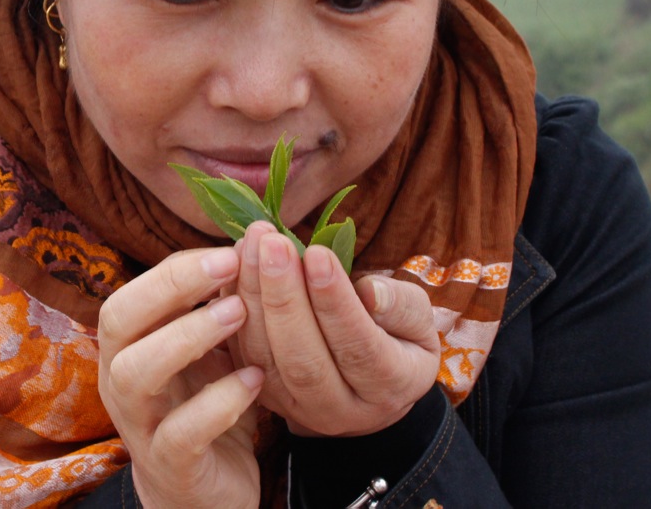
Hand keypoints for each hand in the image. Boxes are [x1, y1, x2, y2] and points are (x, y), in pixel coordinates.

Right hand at [98, 247, 263, 508]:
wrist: (202, 496)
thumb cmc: (204, 409)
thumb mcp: (209, 355)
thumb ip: (216, 308)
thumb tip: (245, 243)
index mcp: (126, 349)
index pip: (131, 292)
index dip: (176, 267)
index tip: (228, 248)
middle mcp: (119, 381)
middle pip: (117, 319)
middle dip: (172, 286)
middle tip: (229, 264)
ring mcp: (139, 424)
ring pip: (137, 372)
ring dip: (188, 335)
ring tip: (239, 313)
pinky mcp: (170, 465)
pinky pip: (182, 431)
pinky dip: (220, 402)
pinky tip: (256, 380)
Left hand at [232, 221, 440, 437]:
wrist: (365, 386)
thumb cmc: (398, 340)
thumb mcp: (418, 323)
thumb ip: (402, 307)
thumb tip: (372, 292)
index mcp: (387, 388)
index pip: (359, 348)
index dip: (335, 301)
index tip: (317, 253)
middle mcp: (338, 409)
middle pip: (303, 358)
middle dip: (284, 295)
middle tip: (273, 242)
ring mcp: (293, 406)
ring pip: (263, 355)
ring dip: (252, 293)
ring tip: (251, 242)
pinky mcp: (260, 392)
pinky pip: (239, 350)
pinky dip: (232, 304)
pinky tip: (235, 261)